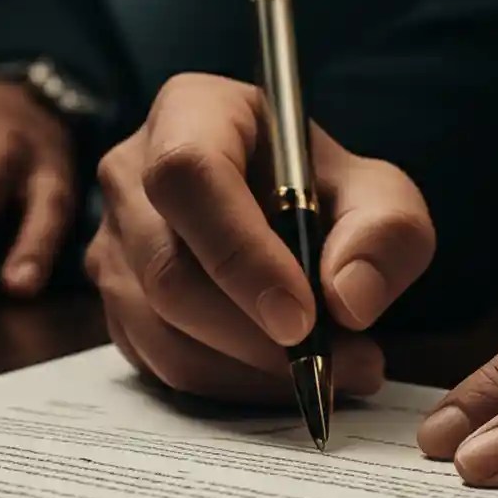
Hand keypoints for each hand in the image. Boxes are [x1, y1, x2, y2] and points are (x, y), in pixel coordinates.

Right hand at [85, 74, 434, 402]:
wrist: (285, 215)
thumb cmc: (324, 192)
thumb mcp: (380, 195)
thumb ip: (384, 234)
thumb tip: (348, 301)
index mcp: (190, 112)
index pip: (189, 176)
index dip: (240, 254)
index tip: (302, 317)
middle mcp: (131, 174)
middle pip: (169, 272)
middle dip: (257, 337)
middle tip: (338, 363)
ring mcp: (112, 244)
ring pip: (161, 332)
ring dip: (250, 371)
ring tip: (328, 371)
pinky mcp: (114, 305)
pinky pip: (159, 365)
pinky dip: (229, 385)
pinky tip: (281, 375)